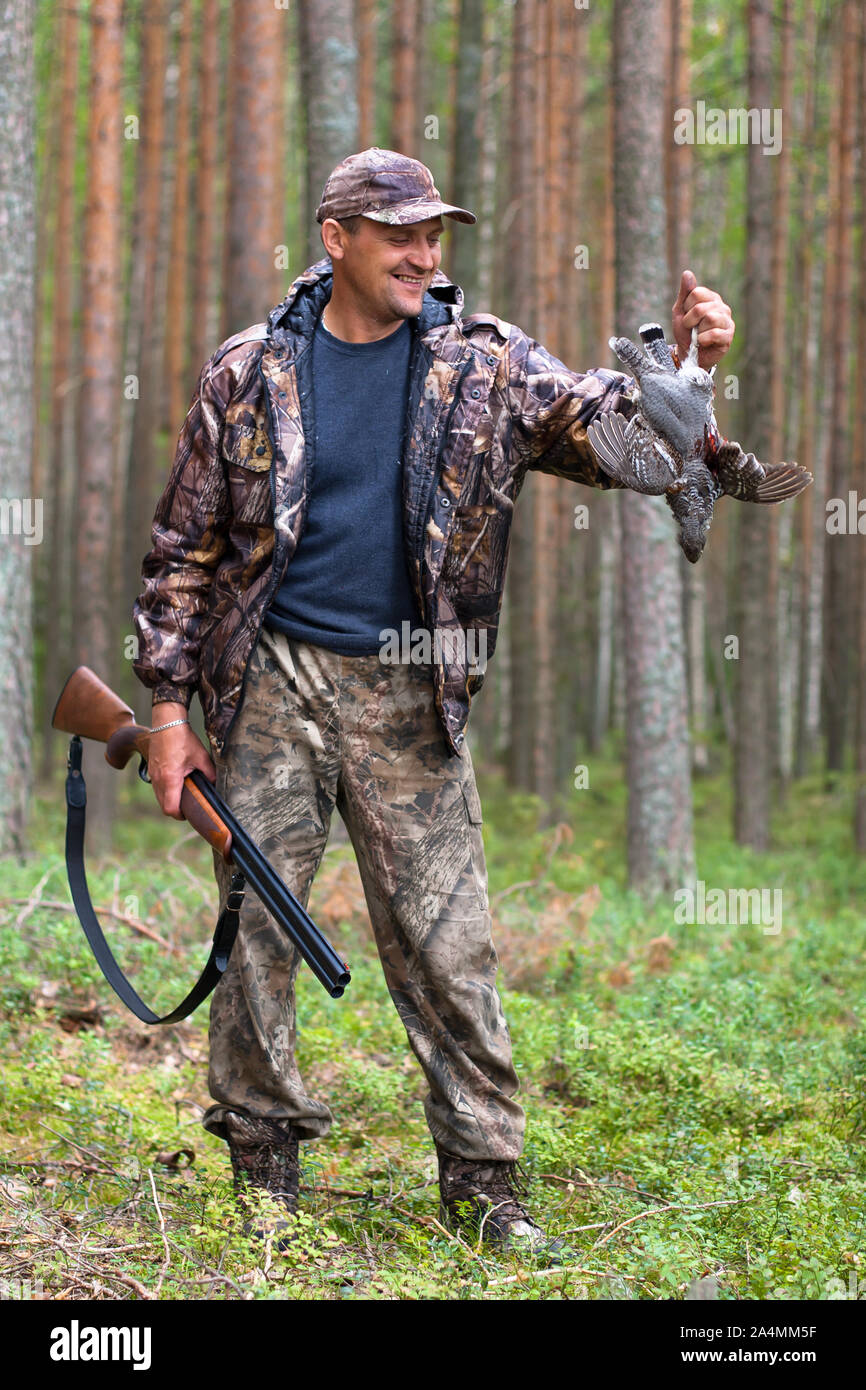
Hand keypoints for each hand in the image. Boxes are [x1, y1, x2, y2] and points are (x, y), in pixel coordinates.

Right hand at [148, 702, 216, 819]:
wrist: (167, 722)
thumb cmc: (183, 739)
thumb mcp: (201, 757)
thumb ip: (210, 774)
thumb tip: (216, 785)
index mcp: (170, 778)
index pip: (171, 808)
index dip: (181, 815)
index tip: (190, 812)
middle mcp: (158, 779)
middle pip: (164, 806)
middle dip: (176, 809)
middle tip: (189, 806)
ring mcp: (152, 775)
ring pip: (159, 797)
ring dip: (170, 800)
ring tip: (184, 794)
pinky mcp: (151, 769)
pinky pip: (156, 788)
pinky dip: (165, 791)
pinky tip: (176, 784)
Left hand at [672, 269, 734, 369]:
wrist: (690, 355)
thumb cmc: (686, 333)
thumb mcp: (680, 312)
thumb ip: (684, 293)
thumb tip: (687, 273)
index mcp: (710, 298)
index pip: (696, 293)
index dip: (686, 307)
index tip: (686, 316)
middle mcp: (721, 307)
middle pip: (701, 308)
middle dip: (689, 321)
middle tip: (691, 329)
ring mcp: (727, 321)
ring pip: (710, 319)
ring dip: (697, 331)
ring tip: (698, 336)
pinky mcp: (728, 336)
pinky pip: (715, 333)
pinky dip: (703, 339)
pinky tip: (703, 342)